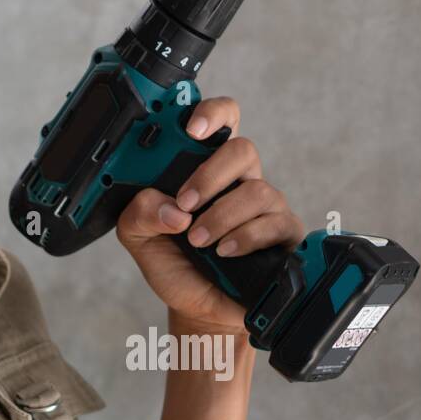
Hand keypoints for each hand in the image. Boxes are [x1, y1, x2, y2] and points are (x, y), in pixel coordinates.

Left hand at [115, 96, 305, 333]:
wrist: (196, 307)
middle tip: (185, 203)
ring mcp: (263, 206)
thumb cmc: (172, 261)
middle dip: (210, 176)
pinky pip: (274, 223)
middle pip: (242, 148)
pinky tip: (225, 252)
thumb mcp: (138, 235)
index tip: (190, 128)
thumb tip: (172, 210)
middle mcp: (237, 179)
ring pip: (256, 190)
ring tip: (198, 241)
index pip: (219, 120)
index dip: (210, 112)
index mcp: (203, 166)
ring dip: (221, 217)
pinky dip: (244, 237)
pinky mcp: (282, 234)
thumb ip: (140, 212)